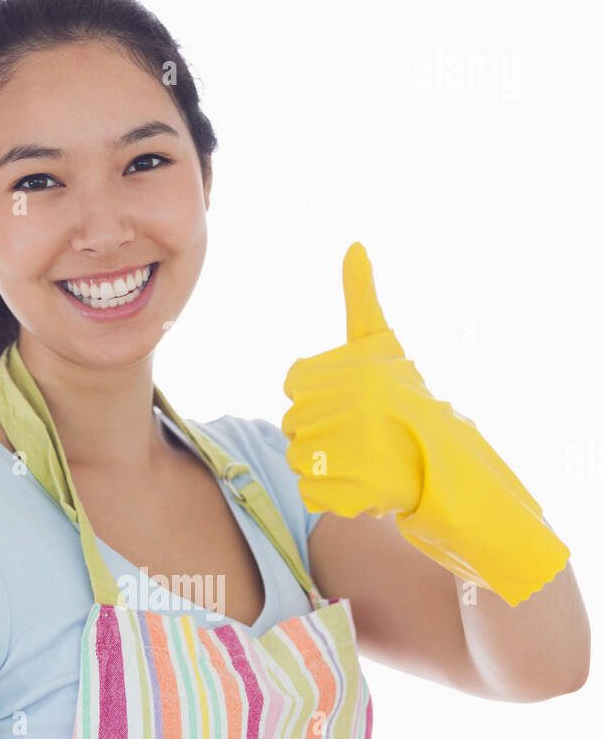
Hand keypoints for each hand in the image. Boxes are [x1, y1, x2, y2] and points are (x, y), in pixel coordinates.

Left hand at [280, 242, 569, 604]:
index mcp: (346, 372)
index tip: (350, 403)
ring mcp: (344, 453)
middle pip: (293, 425)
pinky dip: (331, 492)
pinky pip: (311, 491)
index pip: (294, 385)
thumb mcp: (381, 343)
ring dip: (324, 461)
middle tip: (361, 433)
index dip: (318, 397)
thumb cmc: (406, 397)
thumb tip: (354, 245)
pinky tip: (362, 481)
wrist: (445, 462)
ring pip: (298, 459)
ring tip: (363, 456)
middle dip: (321, 430)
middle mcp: (344, 410)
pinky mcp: (345, 492)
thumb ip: (361, 297)